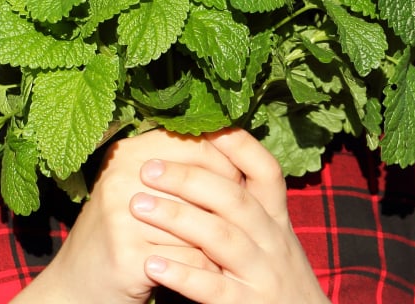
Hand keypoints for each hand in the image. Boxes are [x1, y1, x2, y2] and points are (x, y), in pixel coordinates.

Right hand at [14, 129, 242, 303]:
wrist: (76, 284)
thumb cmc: (119, 233)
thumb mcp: (136, 188)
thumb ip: (175, 166)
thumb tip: (236, 146)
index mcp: (127, 152)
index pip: (198, 145)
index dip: (228, 166)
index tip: (239, 185)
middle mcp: (120, 177)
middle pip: (202, 184)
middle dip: (226, 206)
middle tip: (239, 221)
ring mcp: (121, 216)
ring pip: (200, 223)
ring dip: (218, 241)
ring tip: (227, 248)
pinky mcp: (127, 255)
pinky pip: (190, 258)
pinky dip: (206, 269)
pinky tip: (208, 271)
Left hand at [129, 129, 326, 303]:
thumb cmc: (273, 276)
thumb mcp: (269, 237)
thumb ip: (241, 206)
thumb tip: (206, 153)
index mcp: (276, 219)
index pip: (266, 173)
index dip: (239, 146)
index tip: (203, 126)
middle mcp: (274, 242)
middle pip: (235, 199)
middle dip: (190, 179)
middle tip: (147, 168)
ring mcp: (263, 274)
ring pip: (222, 238)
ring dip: (178, 218)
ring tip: (138, 206)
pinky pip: (214, 288)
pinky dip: (183, 275)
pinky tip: (152, 264)